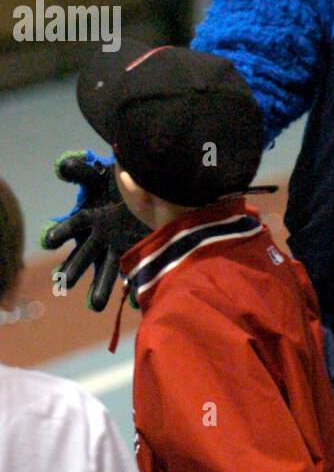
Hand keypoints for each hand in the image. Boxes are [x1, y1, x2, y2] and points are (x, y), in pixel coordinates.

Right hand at [41, 151, 146, 309]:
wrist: (146, 189)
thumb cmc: (116, 183)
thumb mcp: (99, 174)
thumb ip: (81, 170)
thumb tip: (62, 166)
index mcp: (90, 218)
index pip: (74, 225)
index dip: (62, 231)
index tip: (48, 241)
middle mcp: (101, 237)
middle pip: (85, 255)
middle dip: (74, 269)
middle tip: (63, 283)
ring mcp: (119, 247)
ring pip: (108, 268)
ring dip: (101, 286)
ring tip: (95, 305)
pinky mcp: (138, 253)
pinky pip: (136, 272)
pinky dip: (135, 288)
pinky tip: (134, 301)